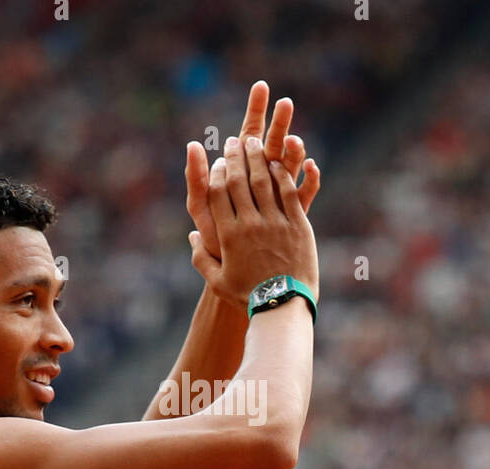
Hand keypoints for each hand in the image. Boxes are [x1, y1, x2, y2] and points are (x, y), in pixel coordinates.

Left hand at [186, 81, 320, 263]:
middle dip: (279, 120)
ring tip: (296, 139)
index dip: (254, 110)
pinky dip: (309, 179)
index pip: (247, 134)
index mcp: (240, 173)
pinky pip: (303, 192)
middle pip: (273, 143)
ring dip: (294, 150)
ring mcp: (279, 195)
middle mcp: (261, 180)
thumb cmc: (215, 241)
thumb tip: (192, 145)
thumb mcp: (201, 207)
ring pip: (290, 165)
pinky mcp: (293, 214)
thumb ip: (196, 178)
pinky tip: (312, 166)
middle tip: (286, 100)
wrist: (236, 275)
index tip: (261, 86)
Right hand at [191, 132, 318, 305]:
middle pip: (239, 181)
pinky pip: (288, 192)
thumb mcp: (217, 283)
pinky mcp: (298, 225)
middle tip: (234, 141)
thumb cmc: (247, 298)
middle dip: (235, 157)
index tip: (218, 161)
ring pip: (264, 181)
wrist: (282, 307)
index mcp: (228, 235)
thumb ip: (200, 259)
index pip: (218, 194)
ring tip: (254, 141)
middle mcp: (250, 224)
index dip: (217, 173)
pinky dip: (282, 174)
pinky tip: (278, 162)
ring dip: (258, 157)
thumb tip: (192, 237)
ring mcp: (275, 222)